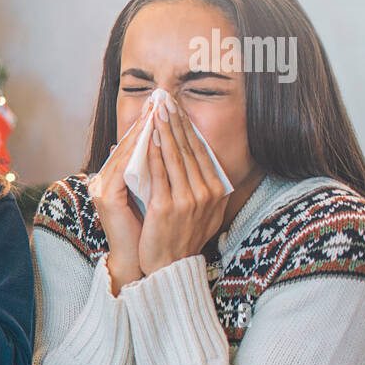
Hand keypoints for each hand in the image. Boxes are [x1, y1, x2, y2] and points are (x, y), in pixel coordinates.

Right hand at [87, 97, 147, 293]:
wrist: (142, 263)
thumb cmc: (150, 233)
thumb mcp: (153, 196)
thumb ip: (153, 175)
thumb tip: (161, 151)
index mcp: (112, 180)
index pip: (131, 147)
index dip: (148, 127)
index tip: (164, 108)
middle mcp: (102, 182)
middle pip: (127, 145)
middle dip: (146, 122)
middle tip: (161, 100)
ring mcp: (102, 189)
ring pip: (125, 152)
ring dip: (143, 130)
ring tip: (158, 111)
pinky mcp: (108, 197)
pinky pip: (125, 167)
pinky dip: (140, 151)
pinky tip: (154, 137)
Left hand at [137, 92, 229, 274]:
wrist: (169, 266)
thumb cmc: (180, 236)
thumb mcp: (201, 210)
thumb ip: (200, 185)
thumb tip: (193, 157)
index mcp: (217, 191)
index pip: (200, 151)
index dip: (188, 127)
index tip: (177, 107)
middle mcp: (207, 193)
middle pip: (189, 148)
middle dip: (176, 121)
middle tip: (165, 98)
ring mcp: (189, 200)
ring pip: (175, 156)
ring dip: (164, 129)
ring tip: (156, 109)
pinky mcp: (168, 206)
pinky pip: (159, 172)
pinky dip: (153, 151)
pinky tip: (147, 135)